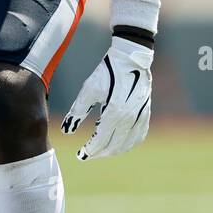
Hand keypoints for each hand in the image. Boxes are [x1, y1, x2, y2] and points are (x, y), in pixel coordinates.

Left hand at [61, 36, 152, 159]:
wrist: (131, 58)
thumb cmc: (107, 72)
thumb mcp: (88, 90)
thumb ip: (77, 111)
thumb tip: (66, 131)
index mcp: (114, 112)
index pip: (101, 141)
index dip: (89, 150)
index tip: (80, 155)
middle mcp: (129, 117)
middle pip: (114, 146)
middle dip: (100, 153)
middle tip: (89, 153)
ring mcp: (140, 116)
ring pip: (128, 144)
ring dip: (114, 150)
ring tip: (102, 150)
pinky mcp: (146, 112)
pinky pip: (140, 135)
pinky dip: (130, 143)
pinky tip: (121, 143)